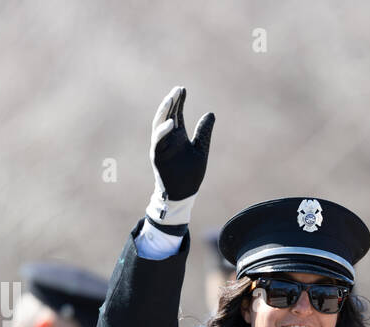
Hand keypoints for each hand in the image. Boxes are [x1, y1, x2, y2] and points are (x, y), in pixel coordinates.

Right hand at [146, 85, 214, 227]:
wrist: (184, 194)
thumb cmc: (190, 173)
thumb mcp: (201, 149)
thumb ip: (204, 132)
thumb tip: (211, 114)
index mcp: (177, 135)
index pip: (176, 114)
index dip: (179, 101)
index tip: (183, 89)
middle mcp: (167, 139)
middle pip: (166, 115)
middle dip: (171, 102)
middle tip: (177, 90)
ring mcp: (161, 147)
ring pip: (159, 125)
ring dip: (164, 112)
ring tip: (171, 99)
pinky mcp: (158, 157)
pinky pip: (158, 142)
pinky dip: (163, 132)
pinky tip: (171, 123)